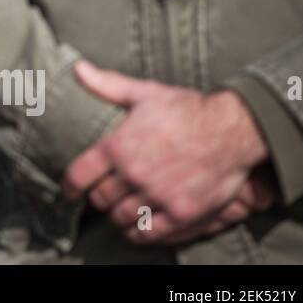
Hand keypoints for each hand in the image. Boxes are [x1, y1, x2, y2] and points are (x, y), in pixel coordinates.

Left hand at [63, 62, 270, 244]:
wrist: (232, 129)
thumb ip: (107, 85)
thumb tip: (78, 69)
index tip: (69, 190)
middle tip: (103, 195)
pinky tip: (136, 228)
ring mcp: (158, 195)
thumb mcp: (144, 92)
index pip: (79, 175)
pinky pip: (149, 233)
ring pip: (122, 217)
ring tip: (120, 208)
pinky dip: (138, 233)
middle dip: (99, 198)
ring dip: (118, 215)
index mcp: (119, 145)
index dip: (70, 185)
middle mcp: (134, 173)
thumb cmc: (187, 109)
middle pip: (101, 199)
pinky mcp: (181, 212)